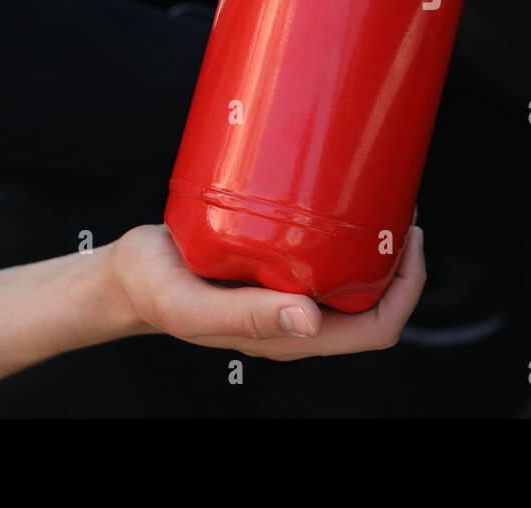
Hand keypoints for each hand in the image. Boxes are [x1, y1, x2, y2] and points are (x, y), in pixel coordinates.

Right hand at [107, 223, 425, 359]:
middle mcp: (300, 318)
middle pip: (376, 302)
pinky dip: (347, 229)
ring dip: (377, 242)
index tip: (407, 238)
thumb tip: (311, 322)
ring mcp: (290, 293)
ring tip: (378, 193)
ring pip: (355, 277)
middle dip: (400, 258)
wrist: (123, 274)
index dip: (406, 290)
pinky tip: (342, 193)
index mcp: (290, 336)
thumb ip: (247, 317)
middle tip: (398, 203)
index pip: (375, 329)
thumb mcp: (190, 305)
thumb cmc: (152, 290)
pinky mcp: (277, 266)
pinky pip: (327, 256)